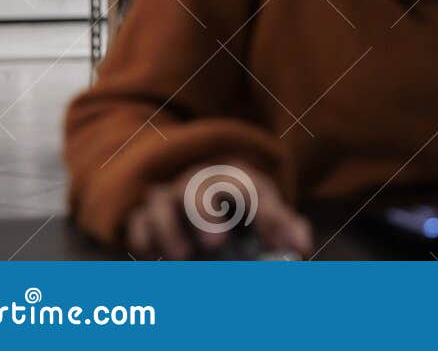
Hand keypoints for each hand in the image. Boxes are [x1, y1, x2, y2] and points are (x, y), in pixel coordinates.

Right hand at [124, 162, 311, 259]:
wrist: (200, 193)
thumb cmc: (239, 208)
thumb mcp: (267, 210)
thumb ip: (287, 228)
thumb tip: (301, 249)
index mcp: (237, 178)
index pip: (253, 190)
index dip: (267, 215)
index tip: (275, 240)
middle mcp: (199, 181)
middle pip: (198, 188)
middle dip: (204, 214)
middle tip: (215, 244)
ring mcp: (168, 196)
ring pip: (159, 201)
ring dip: (168, 229)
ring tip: (182, 258)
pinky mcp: (144, 214)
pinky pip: (137, 221)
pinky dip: (143, 238)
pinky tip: (154, 258)